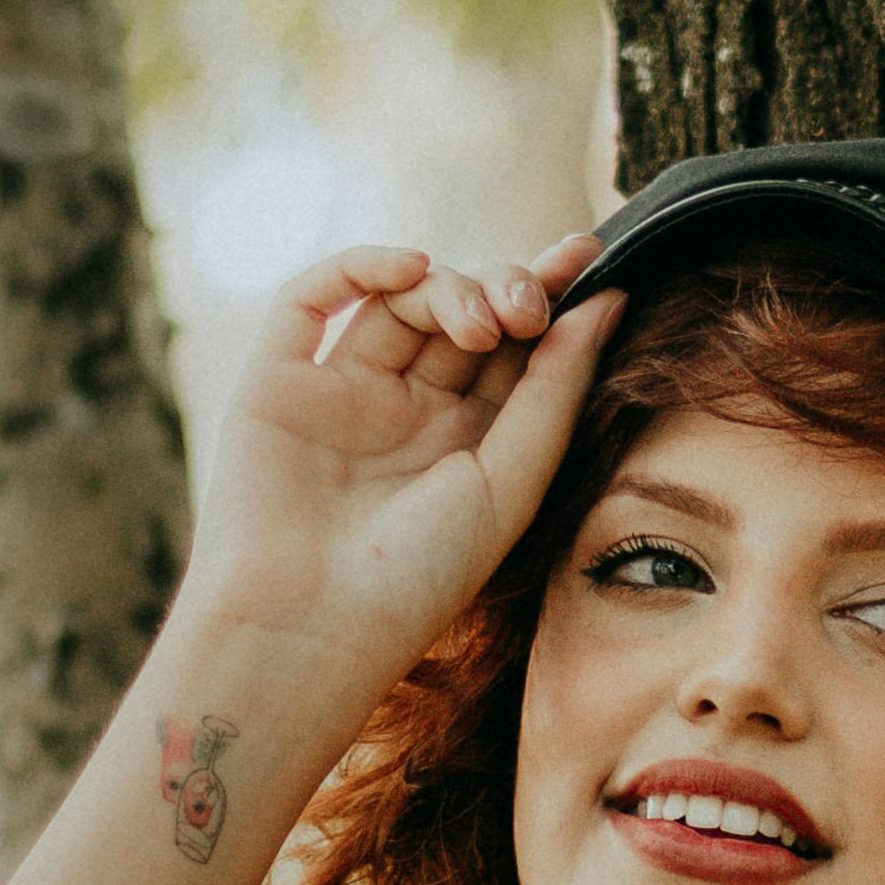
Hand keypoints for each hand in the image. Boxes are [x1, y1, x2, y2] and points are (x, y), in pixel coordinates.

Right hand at [180, 235, 617, 681]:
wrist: (308, 629)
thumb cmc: (418, 579)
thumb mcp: (512, 482)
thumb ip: (556, 389)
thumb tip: (608, 298)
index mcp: (466, 442)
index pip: (513, 347)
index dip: (548, 295)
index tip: (586, 255)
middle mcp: (404, 412)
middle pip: (462, 313)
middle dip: (503, 288)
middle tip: (526, 310)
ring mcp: (339, 393)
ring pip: (398, 299)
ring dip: (448, 286)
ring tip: (479, 323)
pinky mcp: (277, 381)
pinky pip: (311, 298)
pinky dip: (359, 266)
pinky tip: (410, 267)